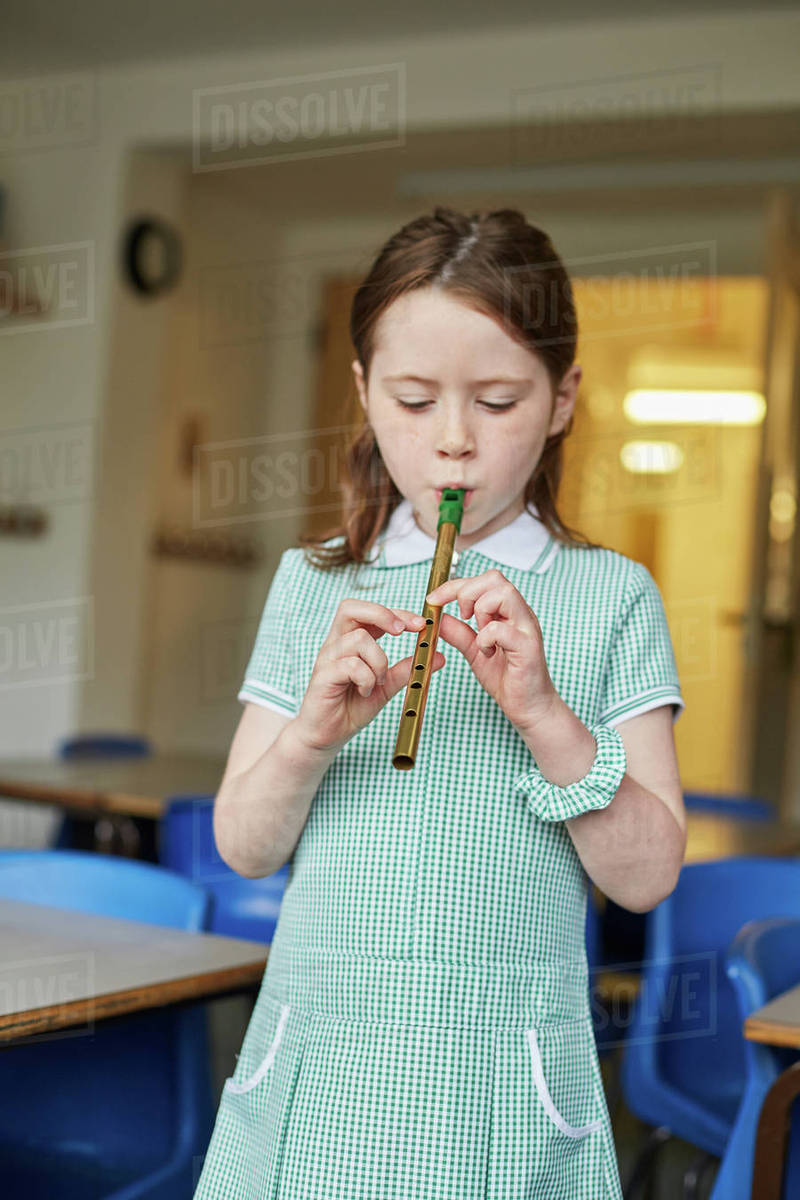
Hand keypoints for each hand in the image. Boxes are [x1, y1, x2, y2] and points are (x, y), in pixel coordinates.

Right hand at [295, 599, 444, 753]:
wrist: (326, 736)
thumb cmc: (352, 707)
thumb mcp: (386, 687)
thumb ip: (406, 669)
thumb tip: (438, 655)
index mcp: (350, 641)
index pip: (370, 611)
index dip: (396, 612)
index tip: (421, 625)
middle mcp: (336, 644)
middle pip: (351, 607)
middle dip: (382, 614)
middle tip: (402, 632)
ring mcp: (327, 659)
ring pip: (358, 639)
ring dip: (378, 660)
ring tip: (378, 682)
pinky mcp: (323, 676)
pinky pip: (350, 665)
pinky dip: (366, 678)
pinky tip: (366, 692)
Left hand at [426, 569, 556, 735]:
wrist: (529, 707)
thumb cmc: (508, 679)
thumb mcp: (475, 651)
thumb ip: (459, 633)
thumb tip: (438, 617)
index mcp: (509, 612)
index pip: (484, 580)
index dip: (455, 585)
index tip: (434, 599)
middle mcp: (520, 614)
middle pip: (495, 578)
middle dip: (467, 592)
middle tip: (462, 616)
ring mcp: (527, 629)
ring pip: (503, 594)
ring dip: (480, 611)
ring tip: (479, 635)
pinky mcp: (528, 648)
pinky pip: (502, 629)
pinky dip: (485, 638)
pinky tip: (487, 653)